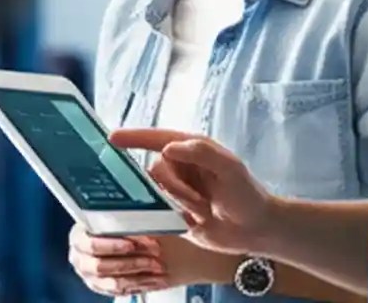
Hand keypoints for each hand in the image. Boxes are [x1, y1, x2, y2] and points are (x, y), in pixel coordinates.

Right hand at [68, 225, 169, 295]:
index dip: (113, 245)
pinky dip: (141, 284)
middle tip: (154, 255)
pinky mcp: (102, 288)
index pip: (92, 245)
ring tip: (158, 266)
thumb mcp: (112, 218)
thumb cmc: (110, 225)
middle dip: (131, 261)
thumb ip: (122, 221)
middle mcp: (80, 260)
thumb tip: (141, 222)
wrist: (110, 240)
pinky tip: (155, 277)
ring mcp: (90, 277)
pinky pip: (121, 291)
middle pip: (102, 266)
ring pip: (113, 281)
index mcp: (78, 238)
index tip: (132, 244)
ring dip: (139, 274)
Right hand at [110, 129, 277, 256]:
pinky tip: (193, 222)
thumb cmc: (247, 194)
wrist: (255, 230)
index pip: (156, 139)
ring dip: (177, 204)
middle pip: (155, 170)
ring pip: (155, 193)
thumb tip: (168, 148)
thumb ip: (201, 153)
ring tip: (202, 213)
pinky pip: (157, 212)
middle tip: (201, 203)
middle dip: (175, 188)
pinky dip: (173, 217)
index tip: (112, 138)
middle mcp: (179, 167)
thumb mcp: (230, 168)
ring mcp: (174, 191)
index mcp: (190, 149)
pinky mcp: (171, 213)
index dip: (133, 138)